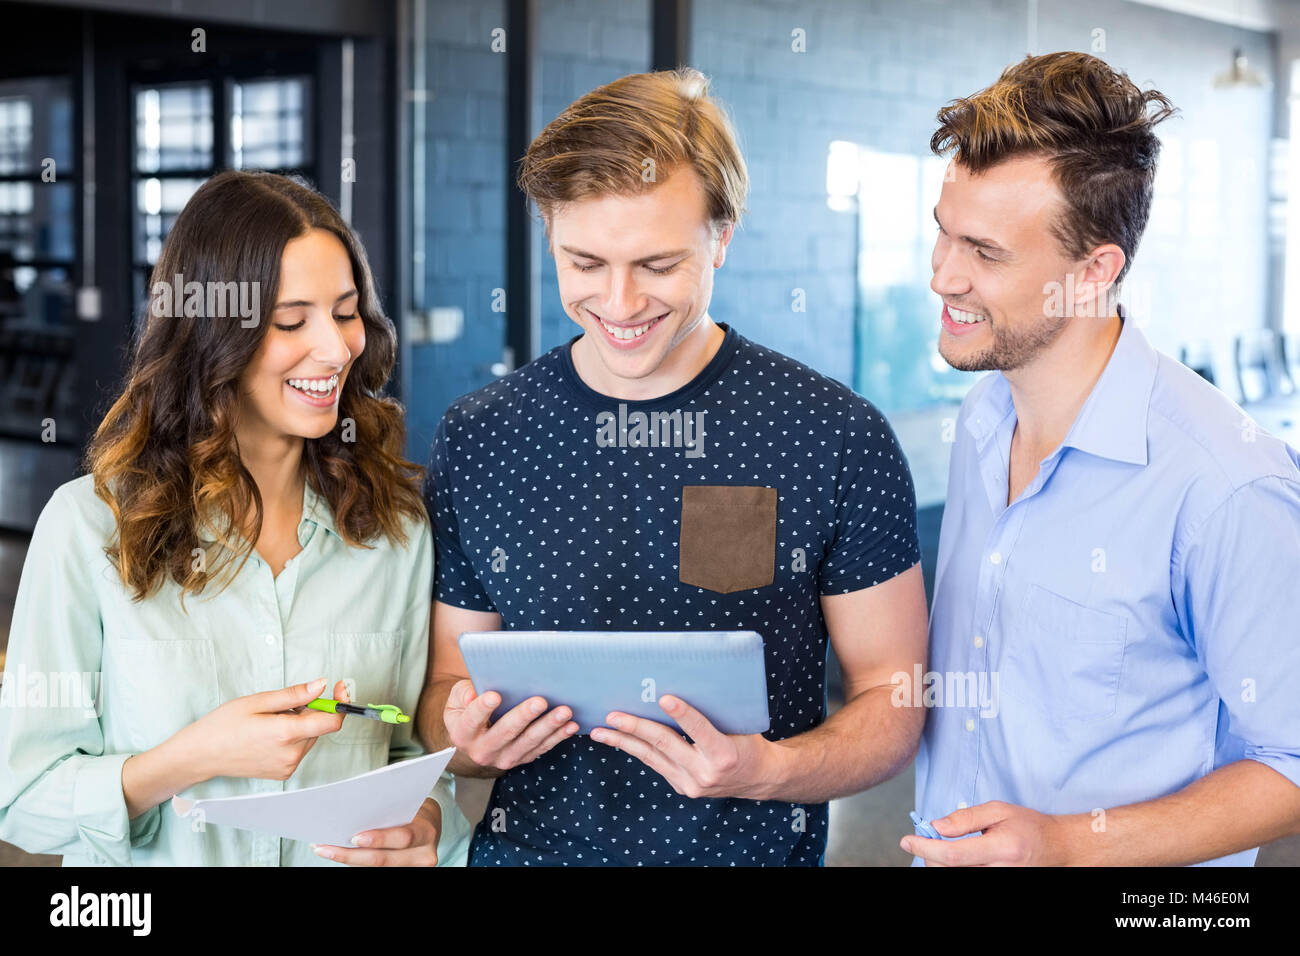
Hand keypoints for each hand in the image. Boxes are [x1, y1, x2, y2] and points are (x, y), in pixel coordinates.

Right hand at [176, 677, 348, 782]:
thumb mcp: (258, 701)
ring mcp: (287, 767)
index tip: (339, 689)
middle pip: (320, 727)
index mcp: (286, 734)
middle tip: (285, 704)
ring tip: (271, 720)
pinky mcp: (283, 773)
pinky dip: (292, 738)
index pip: (332, 722)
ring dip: (301, 725)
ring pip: (310, 738)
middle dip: (311, 711)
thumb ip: (294, 695)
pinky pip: (299, 750)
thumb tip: (321, 685)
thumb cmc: (223, 725)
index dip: (340, 703)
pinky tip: (269, 734)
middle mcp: (291, 755)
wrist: (200, 755)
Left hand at [312, 797, 442, 865]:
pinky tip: (335, 853)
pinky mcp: (403, 872)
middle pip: (383, 859)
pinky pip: (376, 870)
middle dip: (351, 855)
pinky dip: (353, 862)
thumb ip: (387, 802)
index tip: (355, 837)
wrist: (429, 825)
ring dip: (346, 859)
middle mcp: (423, 855)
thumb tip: (352, 801)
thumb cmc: (413, 807)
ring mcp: (414, 868)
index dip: (379, 839)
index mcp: (426, 832)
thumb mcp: (407, 800)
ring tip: (322, 849)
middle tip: (326, 848)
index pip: (403, 837)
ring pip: (376, 868)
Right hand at [443, 679, 576, 770]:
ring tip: (564, 711)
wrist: (476, 737)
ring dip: (548, 726)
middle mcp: (482, 751)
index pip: (471, 720)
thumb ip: (463, 693)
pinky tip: (571, 725)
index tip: (495, 695)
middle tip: (540, 701)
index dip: (482, 709)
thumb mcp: (457, 699)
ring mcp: (504, 758)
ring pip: (528, 742)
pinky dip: (558, 736)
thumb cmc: (467, 708)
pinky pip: (542, 748)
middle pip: (505, 733)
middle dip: (524, 716)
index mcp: (463, 734)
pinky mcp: (523, 758)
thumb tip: (471, 695)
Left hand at [589, 695, 775, 799]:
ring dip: (623, 741)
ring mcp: (690, 784)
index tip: (665, 698)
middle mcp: (705, 773)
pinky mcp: (681, 787)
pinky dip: (635, 749)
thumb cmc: (749, 742)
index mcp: (724, 754)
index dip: (683, 714)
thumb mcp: (741, 725)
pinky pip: (654, 763)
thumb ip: (716, 711)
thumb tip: (686, 681)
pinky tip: (617, 738)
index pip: (700, 730)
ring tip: (600, 730)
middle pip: (665, 744)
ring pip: (651, 757)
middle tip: (613, 715)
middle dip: (636, 727)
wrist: (758, 778)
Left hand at [900, 801, 1069, 865]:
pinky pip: (966, 880)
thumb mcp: (999, 810)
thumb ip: (966, 818)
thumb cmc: (1028, 826)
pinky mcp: (998, 885)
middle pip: (949, 870)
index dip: (924, 848)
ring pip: (955, 877)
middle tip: (924, 839)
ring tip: (940, 848)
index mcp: (1001, 849)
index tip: (906, 840)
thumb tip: (936, 826)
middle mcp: (1001, 871)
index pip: (952, 854)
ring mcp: (1001, 881)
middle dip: (928, 855)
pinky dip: (952, 868)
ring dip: (939, 864)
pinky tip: (952, 859)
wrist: (1057, 848)